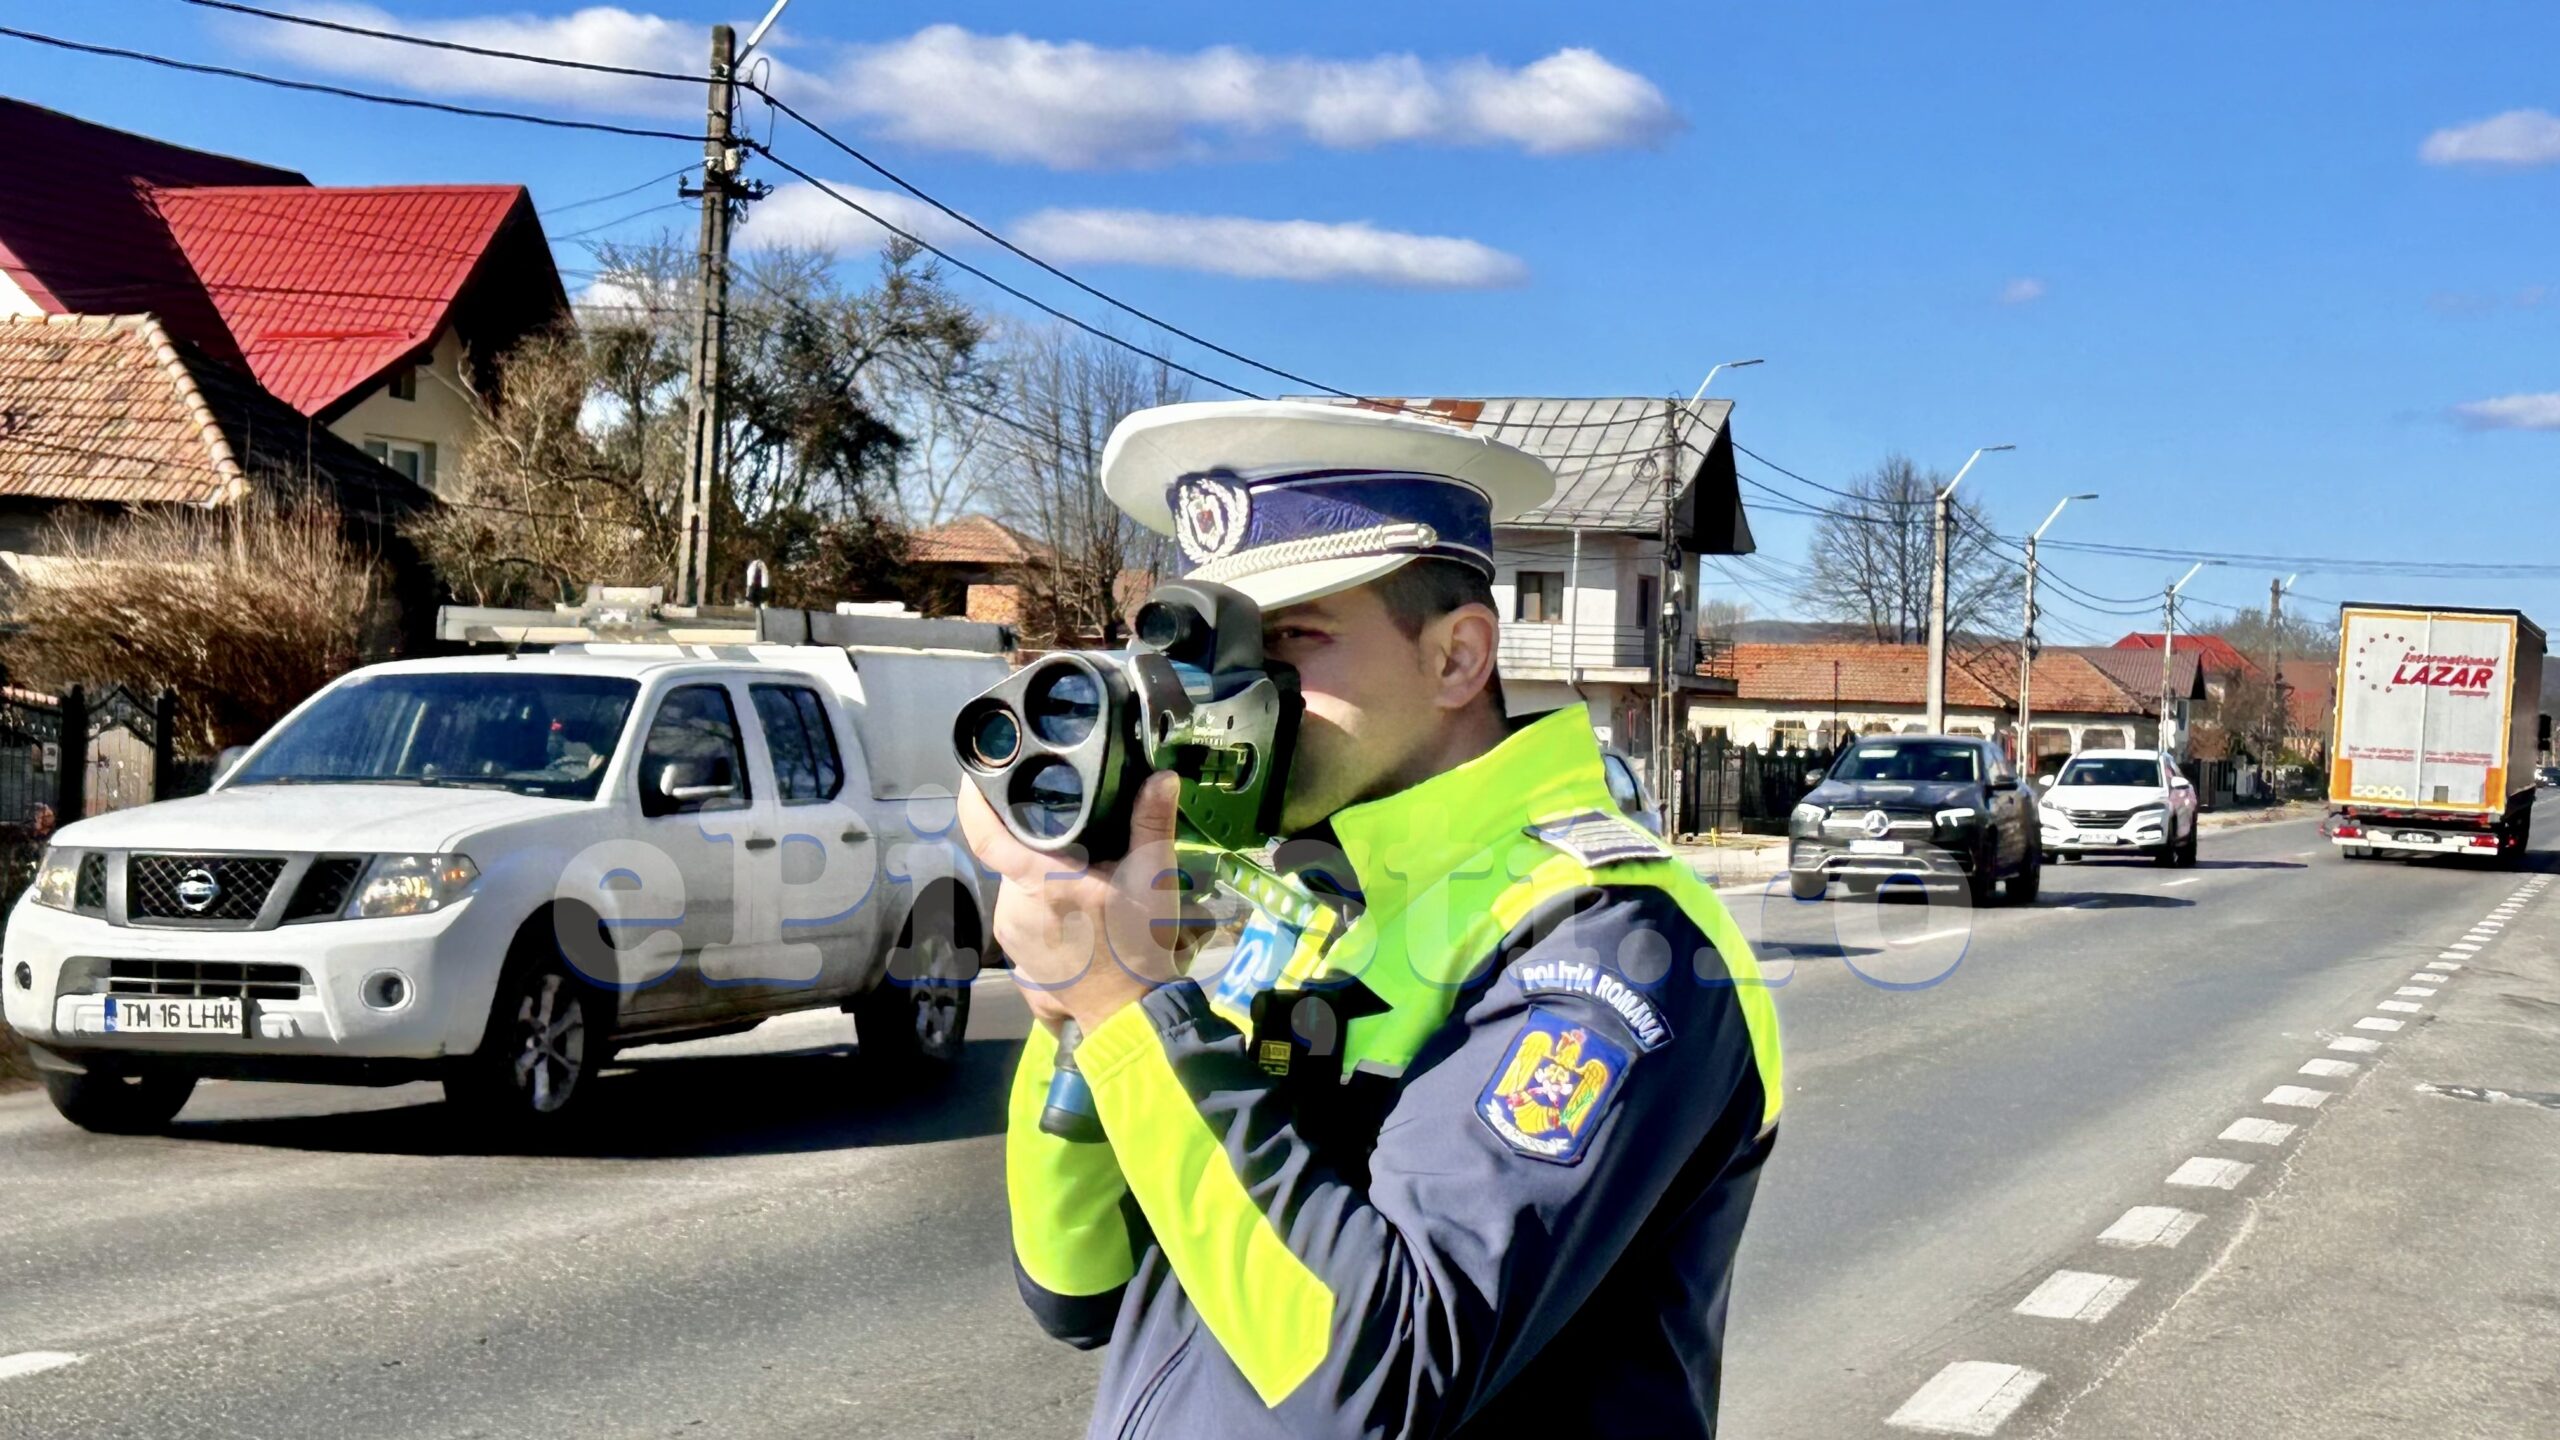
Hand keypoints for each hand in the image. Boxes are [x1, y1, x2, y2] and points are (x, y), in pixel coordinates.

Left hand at [959, 771, 1197, 1031]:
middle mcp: (1015, 904)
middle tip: (1074, 840)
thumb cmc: (1139, 943)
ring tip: (1077, 874)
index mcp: (1043, 880)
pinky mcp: (1012, 950)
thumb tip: (1162, 775)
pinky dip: (1038, 900)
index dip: (975, 803)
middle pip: (1012, 856)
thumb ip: (1152, 822)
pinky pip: (1018, 908)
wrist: (1128, 1009)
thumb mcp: (1153, 878)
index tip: (977, 778)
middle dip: (1038, 844)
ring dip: (1039, 873)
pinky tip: (1068, 905)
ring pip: (1016, 883)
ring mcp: (1010, 930)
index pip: (987, 835)